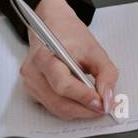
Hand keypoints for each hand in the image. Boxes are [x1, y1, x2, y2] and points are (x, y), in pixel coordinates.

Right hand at [19, 0, 119, 119]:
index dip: (84, 97)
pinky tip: (81, 100)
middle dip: (85, 109)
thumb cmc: (70, 35)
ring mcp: (30, 83)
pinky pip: (52, 107)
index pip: (64, 85)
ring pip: (56, 109)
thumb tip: (107, 99)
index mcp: (46, 56)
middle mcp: (33, 72)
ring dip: (79, 111)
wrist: (52, 26)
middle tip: (103, 107)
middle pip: (59, 102)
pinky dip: (70, 107)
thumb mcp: (95, 50)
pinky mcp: (32, 91)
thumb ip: (106, 74)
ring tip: (95, 103)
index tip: (102, 102)